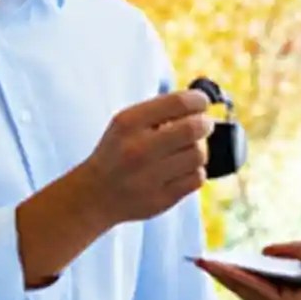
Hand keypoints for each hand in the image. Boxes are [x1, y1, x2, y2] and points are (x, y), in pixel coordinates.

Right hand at [80, 89, 212, 225]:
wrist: (95, 195)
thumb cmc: (119, 151)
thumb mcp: (126, 123)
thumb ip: (160, 111)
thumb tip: (200, 103)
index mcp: (129, 123)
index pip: (178, 103)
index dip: (198, 100)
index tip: (202, 102)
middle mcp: (138, 149)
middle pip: (193, 129)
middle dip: (204, 124)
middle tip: (203, 125)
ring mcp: (149, 177)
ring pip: (198, 155)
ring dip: (198, 149)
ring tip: (185, 150)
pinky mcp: (161, 199)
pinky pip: (197, 178)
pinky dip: (194, 171)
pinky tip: (180, 170)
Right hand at [195, 235, 300, 299]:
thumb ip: (286, 251)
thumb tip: (263, 251)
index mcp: (297, 287)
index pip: (260, 281)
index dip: (237, 271)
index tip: (217, 259)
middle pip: (251, 289)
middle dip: (225, 275)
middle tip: (201, 262)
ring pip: (252, 293)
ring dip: (228, 278)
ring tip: (207, 264)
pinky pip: (262, 294)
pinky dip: (243, 281)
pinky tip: (228, 269)